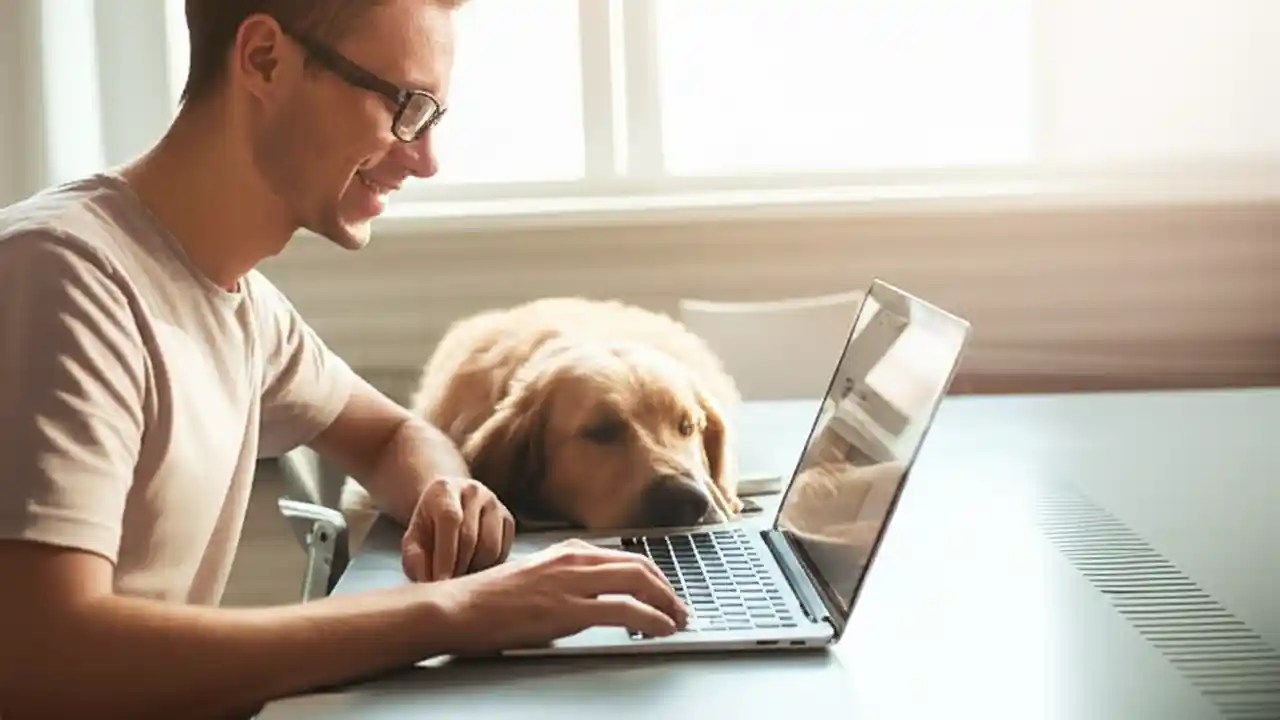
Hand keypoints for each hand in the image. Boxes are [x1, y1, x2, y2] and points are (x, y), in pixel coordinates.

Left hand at [401, 476, 514, 581]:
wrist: (447, 506)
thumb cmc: (428, 527)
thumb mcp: (413, 539)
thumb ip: (414, 558)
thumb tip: (428, 580)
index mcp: (445, 490)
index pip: (450, 520)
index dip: (445, 554)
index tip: (440, 581)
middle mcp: (473, 491)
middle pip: (471, 537)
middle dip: (458, 568)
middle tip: (447, 588)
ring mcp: (495, 504)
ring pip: (491, 547)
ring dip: (475, 571)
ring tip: (459, 578)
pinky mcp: (508, 519)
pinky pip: (503, 552)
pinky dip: (489, 568)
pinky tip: (473, 570)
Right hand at [433, 538, 689, 652]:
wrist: (460, 608)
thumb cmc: (490, 600)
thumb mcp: (537, 579)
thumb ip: (568, 582)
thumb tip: (594, 602)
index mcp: (568, 551)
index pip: (625, 557)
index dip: (654, 576)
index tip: (666, 593)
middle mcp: (574, 559)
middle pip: (640, 565)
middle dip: (667, 588)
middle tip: (681, 608)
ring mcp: (572, 581)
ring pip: (638, 581)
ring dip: (666, 603)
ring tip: (677, 620)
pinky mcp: (568, 608)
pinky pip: (624, 609)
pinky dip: (652, 618)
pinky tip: (661, 628)